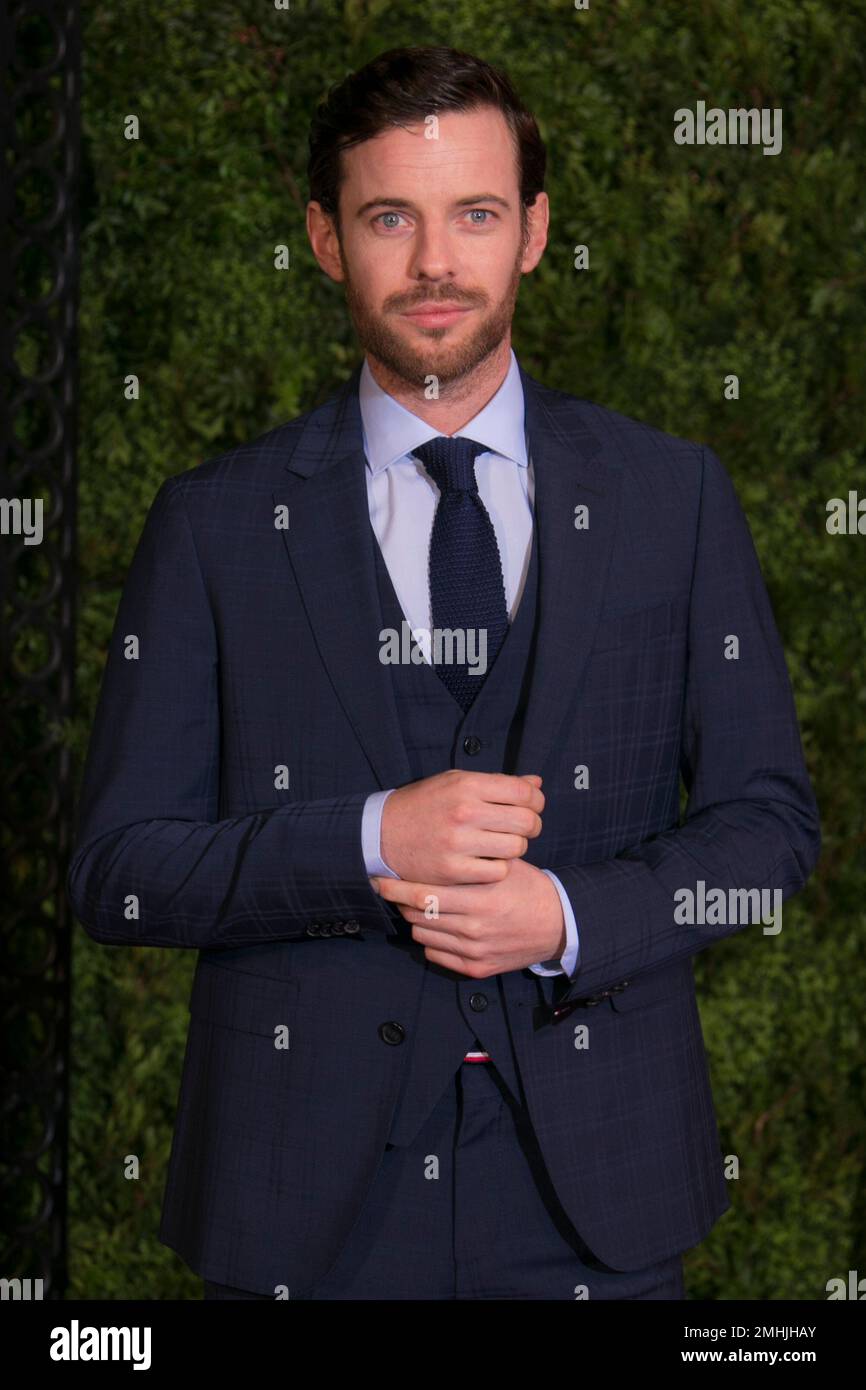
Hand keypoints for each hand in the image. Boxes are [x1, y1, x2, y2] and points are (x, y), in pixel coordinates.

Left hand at [371, 853, 565, 976]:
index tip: (380, 878)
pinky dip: (430, 940)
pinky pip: (435, 955)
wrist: (559, 925)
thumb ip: (471, 858)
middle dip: (401, 901)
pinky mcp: (476, 968)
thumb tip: (432, 846)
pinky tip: (438, 926)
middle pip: (416, 915)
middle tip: (396, 889)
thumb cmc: (528, 888)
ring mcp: (473, 951)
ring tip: (419, 907)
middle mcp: (473, 927)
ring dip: (415, 920)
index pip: (422, 894)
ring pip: (422, 935)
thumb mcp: (505, 865)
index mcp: (480, 897)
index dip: (395, 887)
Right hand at [379, 769, 543, 885]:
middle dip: (532, 824)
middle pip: (526, 821)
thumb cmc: (425, 804)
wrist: (382, 833)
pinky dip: (498, 867)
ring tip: (502, 843)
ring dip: (515, 846)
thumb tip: (536, 783)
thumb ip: (497, 783)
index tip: (533, 805)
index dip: (536, 800)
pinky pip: (498, 872)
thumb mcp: (456, 783)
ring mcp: (458, 843)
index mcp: (467, 786)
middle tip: (523, 827)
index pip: (524, 792)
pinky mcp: (453, 870)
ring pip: (516, 848)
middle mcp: (464, 812)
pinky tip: (488, 859)